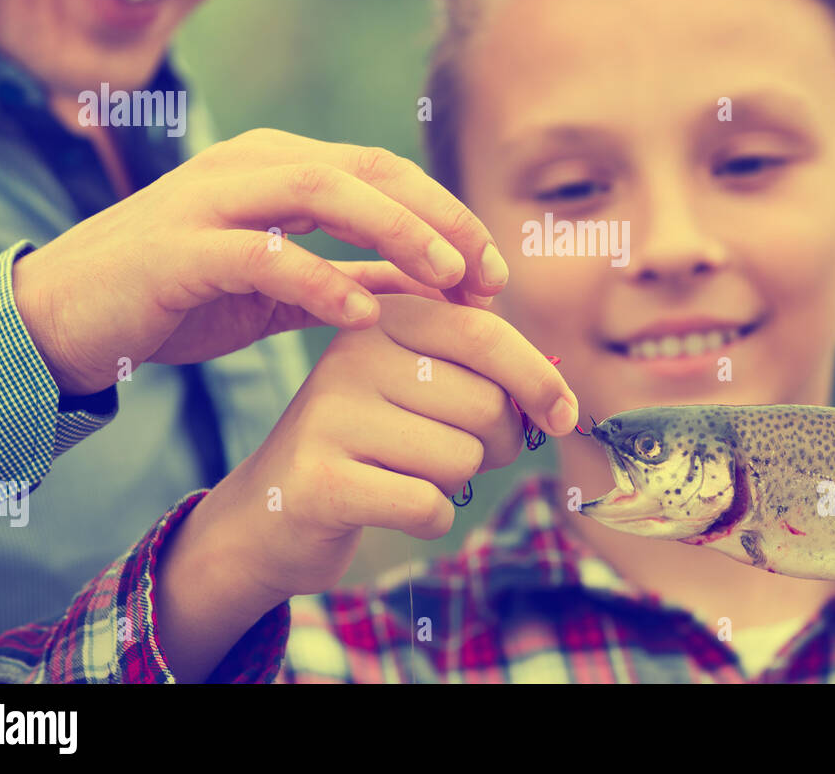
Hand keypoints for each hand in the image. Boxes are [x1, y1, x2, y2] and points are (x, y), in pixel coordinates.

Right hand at [12, 129, 509, 393]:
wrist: (64, 315)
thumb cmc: (182, 295)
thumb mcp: (283, 284)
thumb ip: (351, 273)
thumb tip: (432, 285)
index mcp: (280, 166)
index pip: (385, 173)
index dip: (448, 215)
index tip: (495, 271)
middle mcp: (252, 166)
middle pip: (369, 171)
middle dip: (440, 218)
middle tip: (492, 272)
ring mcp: (212, 199)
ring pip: (323, 191)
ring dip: (395, 231)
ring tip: (447, 278)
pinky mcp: (180, 248)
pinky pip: (263, 254)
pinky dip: (318, 279)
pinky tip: (363, 314)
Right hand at [168, 295, 577, 603]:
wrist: (272, 512)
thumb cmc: (372, 444)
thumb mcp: (420, 384)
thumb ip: (482, 367)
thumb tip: (558, 392)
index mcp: (384, 316)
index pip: (486, 333)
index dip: (540, 378)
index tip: (563, 415)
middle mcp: (352, 353)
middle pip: (485, 403)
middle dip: (496, 442)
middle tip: (458, 452)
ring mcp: (330, 415)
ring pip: (461, 458)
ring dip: (453, 483)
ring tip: (404, 473)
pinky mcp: (321, 481)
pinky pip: (428, 505)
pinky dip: (429, 518)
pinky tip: (392, 507)